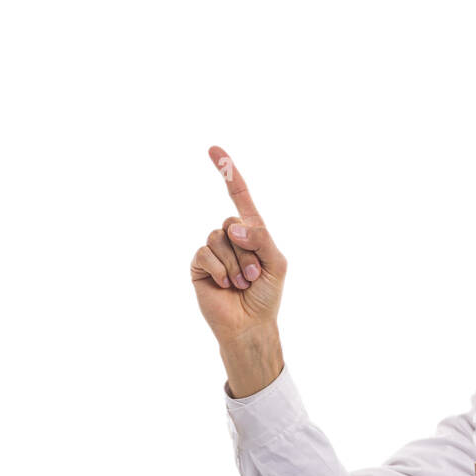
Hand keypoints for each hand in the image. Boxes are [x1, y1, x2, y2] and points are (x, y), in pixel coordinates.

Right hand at [189, 146, 287, 395]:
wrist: (250, 325)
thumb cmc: (266, 295)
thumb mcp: (277, 263)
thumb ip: (262, 238)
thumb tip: (232, 227)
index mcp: (251, 232)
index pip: (239, 197)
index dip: (228, 173)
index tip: (214, 150)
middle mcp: (230, 237)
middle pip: (231, 221)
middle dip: (247, 250)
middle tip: (254, 275)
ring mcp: (212, 250)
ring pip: (218, 238)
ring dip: (235, 264)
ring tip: (241, 283)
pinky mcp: (198, 264)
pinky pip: (204, 253)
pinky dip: (218, 270)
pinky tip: (225, 285)